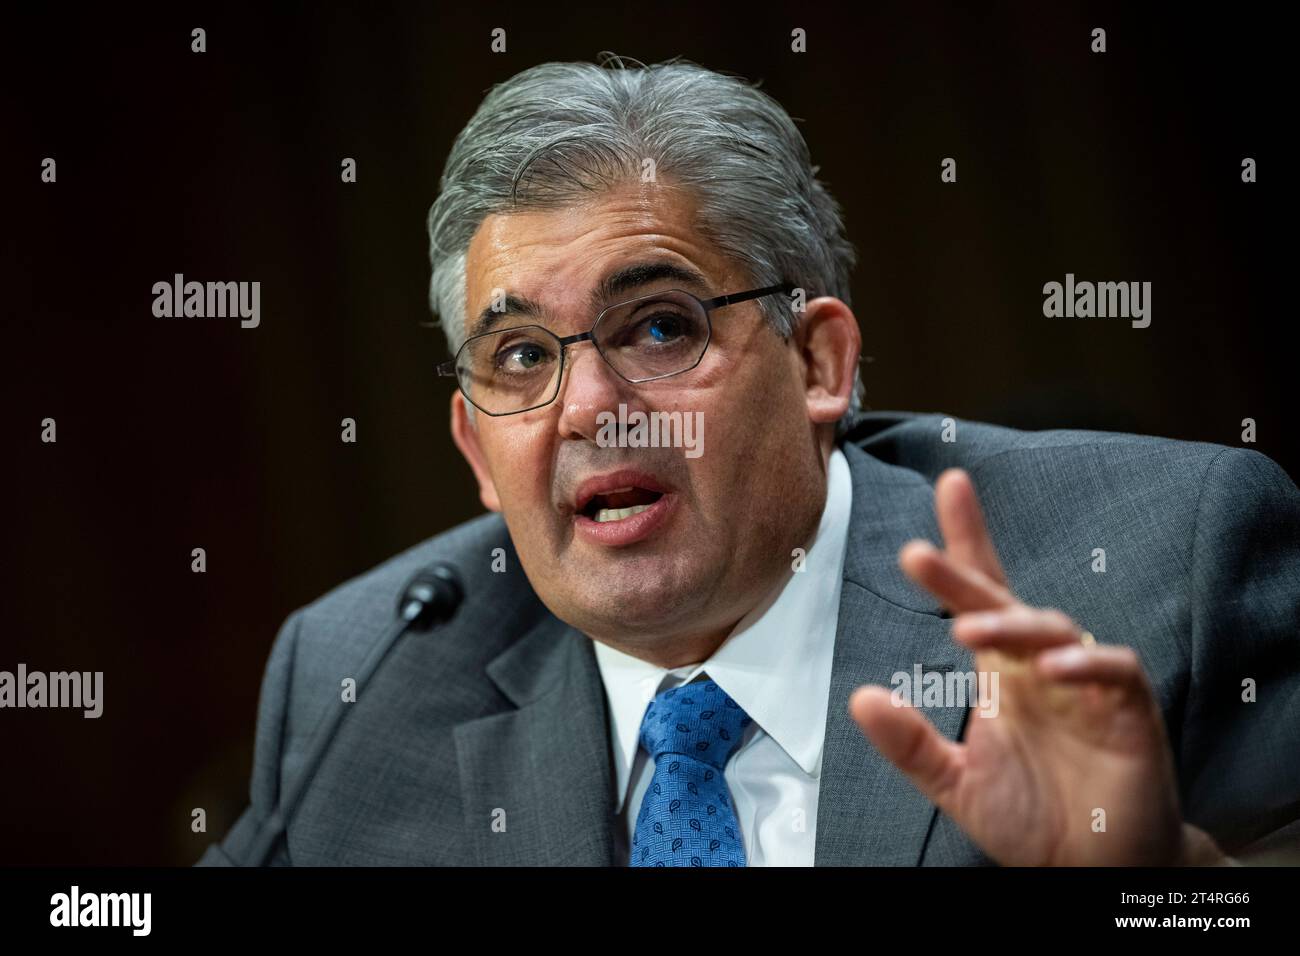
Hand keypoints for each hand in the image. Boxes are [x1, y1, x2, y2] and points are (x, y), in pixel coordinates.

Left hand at [849, 468, 1219, 864]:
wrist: (1091, 869)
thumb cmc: (1028, 816)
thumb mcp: (954, 782)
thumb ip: (910, 744)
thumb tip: (859, 697)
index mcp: (1000, 671)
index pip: (978, 595)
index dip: (963, 542)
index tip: (948, 486)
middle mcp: (1040, 665)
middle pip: (1003, 602)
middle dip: (963, 573)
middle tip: (916, 555)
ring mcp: (1086, 684)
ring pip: (1053, 629)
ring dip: (1011, 625)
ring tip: (968, 630)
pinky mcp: (1130, 711)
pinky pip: (1114, 671)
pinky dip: (1085, 666)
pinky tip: (1050, 671)